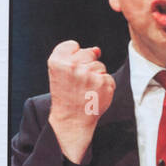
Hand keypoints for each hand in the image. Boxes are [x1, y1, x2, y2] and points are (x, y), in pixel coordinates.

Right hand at [46, 40, 114, 164]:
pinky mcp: (104, 82)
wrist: (71, 120)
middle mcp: (72, 65)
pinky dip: (104, 86)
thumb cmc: (65, 95)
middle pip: (89, 52)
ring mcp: (89, 74)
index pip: (73, 45)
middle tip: (78, 83)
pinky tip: (94, 95)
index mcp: (58, 61)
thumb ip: (74, 56)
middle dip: (86, 65)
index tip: (68, 71)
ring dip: (96, 76)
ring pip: (100, 65)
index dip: (72, 57)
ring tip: (85, 90)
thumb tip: (97, 50)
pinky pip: (108, 77)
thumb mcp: (60, 73)